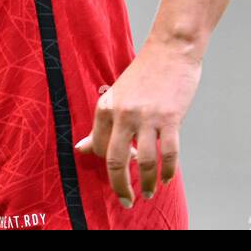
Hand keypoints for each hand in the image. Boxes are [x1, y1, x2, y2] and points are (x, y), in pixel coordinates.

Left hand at [73, 39, 201, 207]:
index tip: (121, 174)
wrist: (171, 48)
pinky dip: (168, 172)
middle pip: (116, 161)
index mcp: (106, 106)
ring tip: (149, 193)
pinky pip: (169, 154)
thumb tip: (80, 148)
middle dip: (121, 188)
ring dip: (148, 184)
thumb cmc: (145, 73)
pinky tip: (166, 180)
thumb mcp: (116, 96)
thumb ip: (101, 125)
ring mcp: (147, 116)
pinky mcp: (170, 118)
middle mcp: (123, 113)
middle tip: (127, 202)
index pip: (101, 148)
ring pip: (146, 162)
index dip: (110, 166)